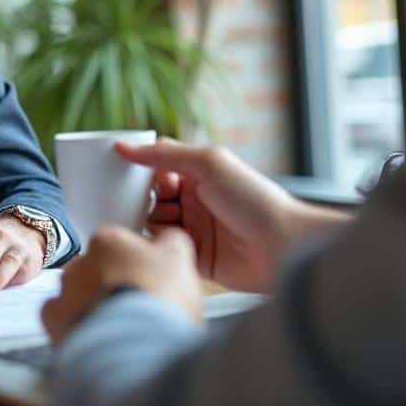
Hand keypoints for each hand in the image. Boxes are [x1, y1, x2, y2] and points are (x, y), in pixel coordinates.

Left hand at [41, 226, 201, 344]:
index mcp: (108, 241)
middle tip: (139, 306)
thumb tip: (165, 240)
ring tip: (121, 327)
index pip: (122, 244)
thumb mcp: (179, 261)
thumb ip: (170, 243)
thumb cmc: (158, 299)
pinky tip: (98, 336)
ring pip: (78, 293)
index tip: (154, 282)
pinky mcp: (54, 322)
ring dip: (95, 304)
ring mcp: (64, 292)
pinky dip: (78, 325)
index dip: (140, 264)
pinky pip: (64, 319)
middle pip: (98, 268)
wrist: (133, 347)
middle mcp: (79, 262)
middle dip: (114, 283)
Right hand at [115, 137, 339, 292]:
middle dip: (140, 198)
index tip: (122, 172)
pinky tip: (150, 242)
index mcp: (199, 175)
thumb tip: (124, 147)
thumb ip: (164, 154)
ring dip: (147, 222)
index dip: (141, 170)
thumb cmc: (254, 199)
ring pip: (152, 223)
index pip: (157, 168)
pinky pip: (162, 250)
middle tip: (138, 200)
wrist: (283, 247)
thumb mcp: (208, 163)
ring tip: (152, 222)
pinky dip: (153, 246)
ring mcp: (193, 230)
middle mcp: (194, 201)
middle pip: (150, 196)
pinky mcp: (193, 258)